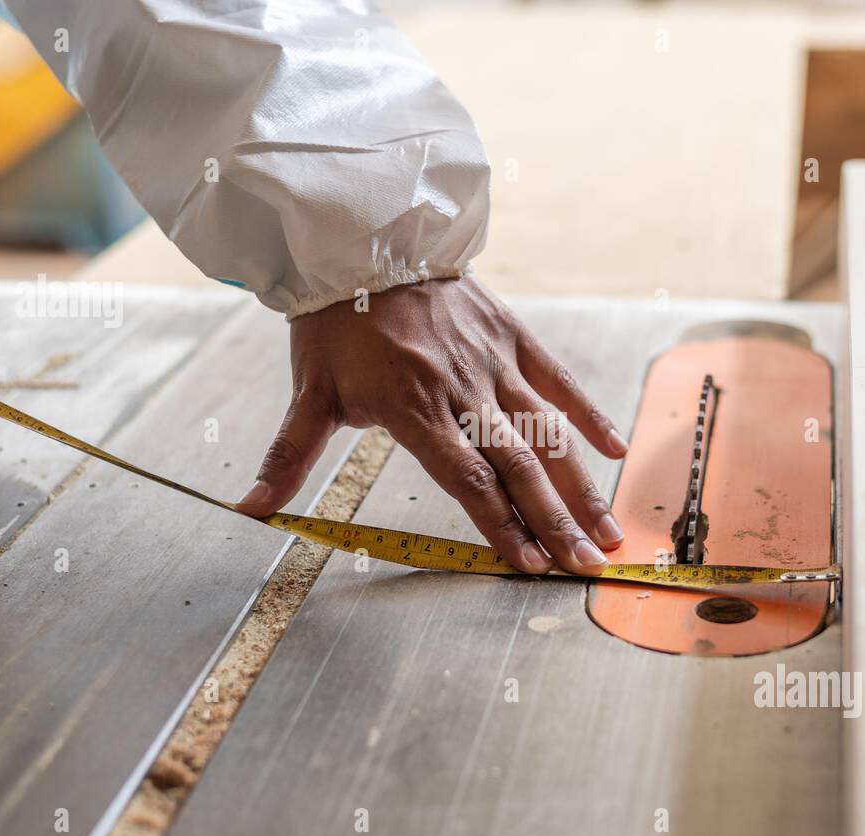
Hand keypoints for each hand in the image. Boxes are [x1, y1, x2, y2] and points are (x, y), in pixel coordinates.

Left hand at [235, 275, 627, 574]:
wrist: (364, 242)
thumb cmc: (334, 325)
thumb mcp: (308, 393)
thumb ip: (289, 458)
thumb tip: (247, 511)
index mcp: (413, 408)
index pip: (467, 478)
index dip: (500, 524)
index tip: (528, 564)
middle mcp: (461, 389)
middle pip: (518, 465)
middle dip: (556, 520)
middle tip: (588, 565)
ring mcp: (493, 363)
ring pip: (546, 432)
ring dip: (582, 485)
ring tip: (611, 531)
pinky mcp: (512, 337)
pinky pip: (558, 380)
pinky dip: (589, 415)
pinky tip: (617, 452)